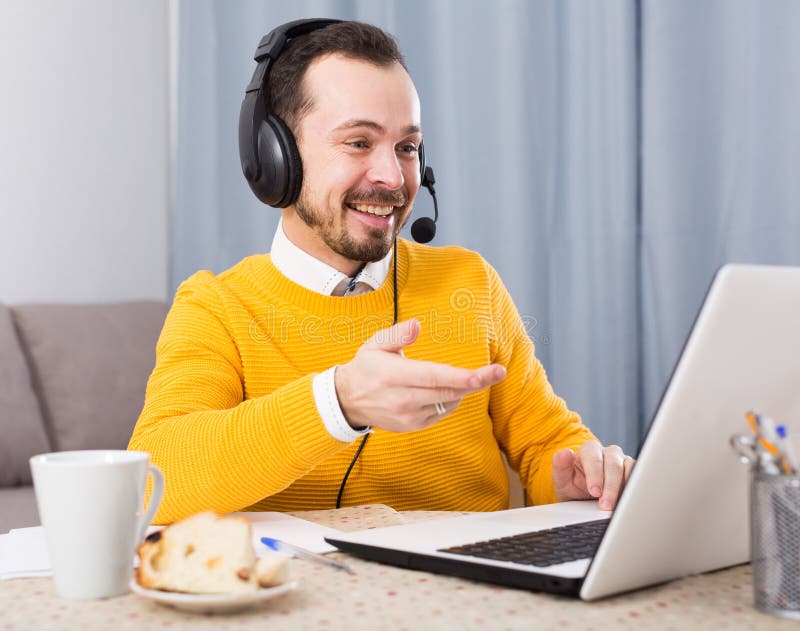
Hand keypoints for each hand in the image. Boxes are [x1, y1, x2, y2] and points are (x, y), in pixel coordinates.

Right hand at [335, 318, 506, 431]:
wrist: (348, 401)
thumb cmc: (366, 367)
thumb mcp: (376, 344)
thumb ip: (397, 335)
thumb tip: (417, 325)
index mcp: (394, 375)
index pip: (435, 377)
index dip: (463, 376)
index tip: (487, 373)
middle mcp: (403, 399)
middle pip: (448, 393)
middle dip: (477, 382)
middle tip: (499, 371)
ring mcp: (408, 416)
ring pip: (447, 404)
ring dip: (463, 390)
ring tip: (476, 377)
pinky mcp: (412, 426)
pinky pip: (441, 413)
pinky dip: (450, 400)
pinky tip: (449, 390)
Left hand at [551, 441, 634, 510]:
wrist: (583, 499)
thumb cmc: (573, 487)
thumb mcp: (562, 480)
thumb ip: (560, 466)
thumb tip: (565, 453)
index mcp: (589, 450)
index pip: (593, 458)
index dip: (595, 475)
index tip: (594, 492)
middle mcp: (607, 453)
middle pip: (613, 464)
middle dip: (610, 486)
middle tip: (605, 505)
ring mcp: (622, 461)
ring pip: (629, 469)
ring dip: (623, 488)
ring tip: (616, 506)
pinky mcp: (633, 472)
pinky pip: (639, 476)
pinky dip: (634, 489)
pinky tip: (627, 501)